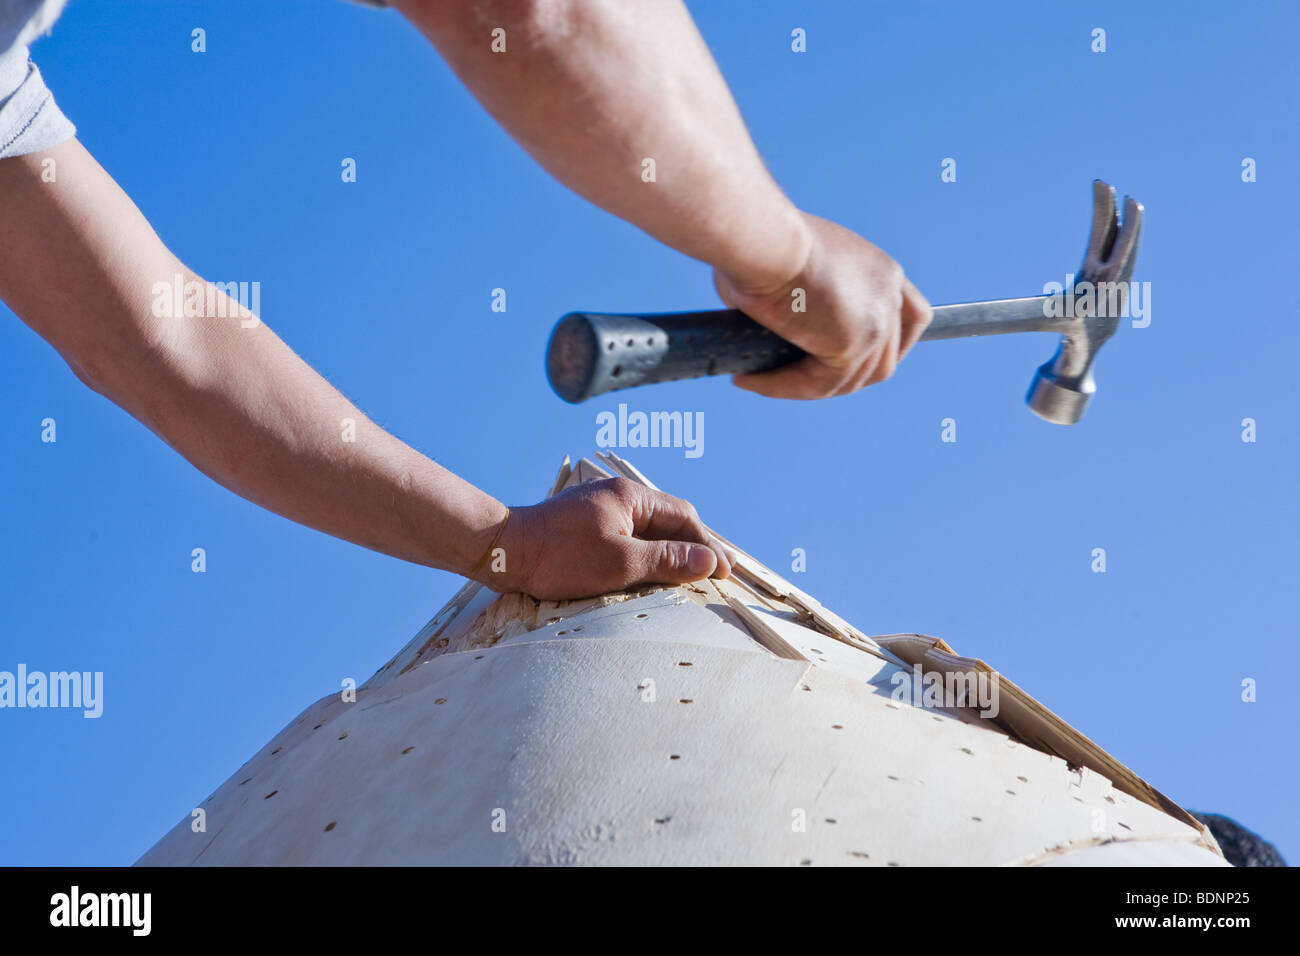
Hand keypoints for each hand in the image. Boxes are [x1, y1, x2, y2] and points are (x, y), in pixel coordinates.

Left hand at [486, 478, 732, 600]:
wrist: (502, 552)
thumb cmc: (559, 556)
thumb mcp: (620, 562)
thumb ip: (666, 560)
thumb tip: (709, 561)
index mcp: (631, 497)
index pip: (684, 517)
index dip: (708, 545)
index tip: (725, 573)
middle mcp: (618, 497)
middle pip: (668, 522)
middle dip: (694, 547)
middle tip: (715, 576)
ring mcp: (600, 510)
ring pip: (648, 531)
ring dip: (670, 553)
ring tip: (688, 578)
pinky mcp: (585, 527)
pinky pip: (627, 538)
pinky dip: (646, 555)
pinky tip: (649, 574)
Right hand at [712, 212, 932, 398]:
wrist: (761, 236)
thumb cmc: (762, 239)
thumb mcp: (796, 267)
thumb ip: (802, 298)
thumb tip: (772, 321)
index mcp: (881, 271)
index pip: (909, 319)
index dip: (886, 347)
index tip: (853, 363)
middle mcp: (888, 295)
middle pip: (886, 359)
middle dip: (846, 378)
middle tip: (798, 381)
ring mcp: (875, 323)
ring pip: (849, 380)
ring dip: (804, 386)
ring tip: (761, 381)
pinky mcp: (851, 345)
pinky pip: (817, 384)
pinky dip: (782, 386)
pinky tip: (749, 380)